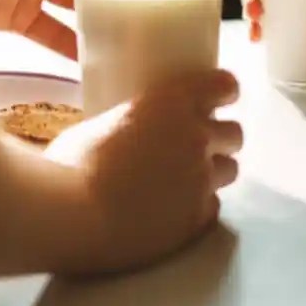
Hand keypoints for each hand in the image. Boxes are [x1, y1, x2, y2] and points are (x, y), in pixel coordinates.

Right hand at [44, 70, 242, 273]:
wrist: (70, 215)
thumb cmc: (71, 164)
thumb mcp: (99, 125)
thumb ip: (127, 124)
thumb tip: (127, 134)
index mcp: (171, 102)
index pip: (223, 85)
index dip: (223, 92)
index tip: (217, 99)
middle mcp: (196, 136)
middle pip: (234, 133)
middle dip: (220, 138)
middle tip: (195, 147)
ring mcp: (201, 179)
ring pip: (230, 170)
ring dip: (213, 172)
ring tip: (186, 181)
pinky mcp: (197, 219)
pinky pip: (212, 206)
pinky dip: (198, 207)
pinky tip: (175, 212)